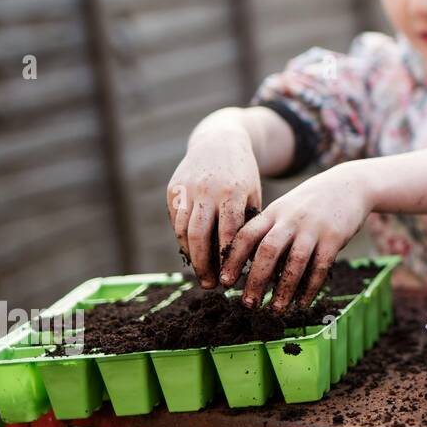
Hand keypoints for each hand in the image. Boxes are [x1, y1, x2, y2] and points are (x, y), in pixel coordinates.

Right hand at [167, 128, 261, 288]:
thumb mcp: (252, 193)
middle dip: (204, 264)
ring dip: (190, 255)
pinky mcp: (174, 189)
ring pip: (183, 230)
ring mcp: (187, 189)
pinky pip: (176, 220)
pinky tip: (191, 254)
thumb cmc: (243, 174)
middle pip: (200, 235)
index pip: (229, 232)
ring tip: (200, 274)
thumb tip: (249, 259)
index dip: (228, 258)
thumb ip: (248, 220)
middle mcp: (208, 190)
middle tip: (210, 285)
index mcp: (233, 191)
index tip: (231, 279)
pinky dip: (182, 239)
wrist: (220, 140)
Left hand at [220, 161, 372, 311]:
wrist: (351, 184)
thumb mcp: (286, 207)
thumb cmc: (312, 201)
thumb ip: (269, 229)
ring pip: (295, 262)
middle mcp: (291, 219)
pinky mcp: (334, 237)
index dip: (233, 259)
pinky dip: (310, 287)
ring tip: (276, 309)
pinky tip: (303, 302)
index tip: (226, 282)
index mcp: (273, 212)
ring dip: (283, 289)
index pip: (246, 235)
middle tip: (248, 304)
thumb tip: (247, 262)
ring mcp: (314, 227)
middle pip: (267, 251)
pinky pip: (320, 267)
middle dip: (255, 280)